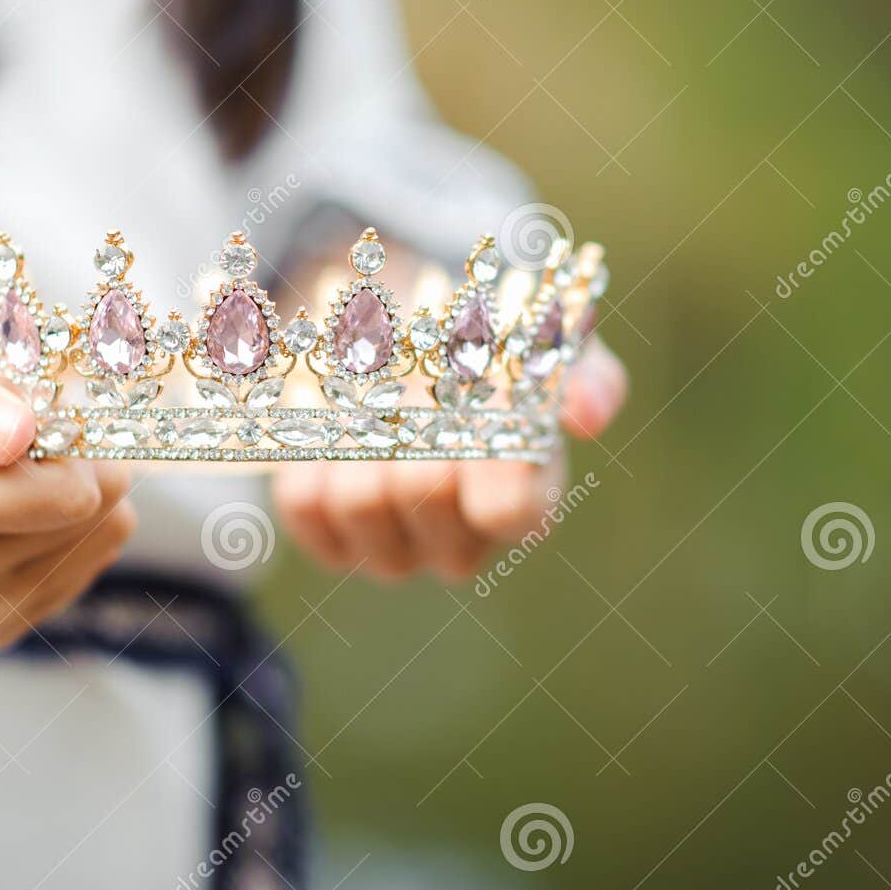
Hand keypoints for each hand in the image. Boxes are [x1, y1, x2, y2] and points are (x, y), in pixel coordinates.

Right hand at [0, 333, 134, 648]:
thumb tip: (18, 432)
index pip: (65, 492)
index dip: (69, 436)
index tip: (29, 406)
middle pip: (90, 514)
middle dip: (79, 458)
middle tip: (26, 428)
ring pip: (100, 535)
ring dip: (79, 487)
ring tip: (17, 463)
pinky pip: (88, 564)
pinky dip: (74, 525)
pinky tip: (24, 501)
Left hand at [273, 339, 626, 581]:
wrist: (395, 337)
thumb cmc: (482, 345)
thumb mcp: (539, 341)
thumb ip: (575, 369)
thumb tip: (586, 415)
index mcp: (525, 502)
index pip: (511, 510)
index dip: (486, 450)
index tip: (472, 386)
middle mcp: (459, 543)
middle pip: (426, 496)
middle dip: (411, 422)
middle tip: (408, 367)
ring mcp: (393, 551)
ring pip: (360, 502)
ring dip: (356, 431)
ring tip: (366, 385)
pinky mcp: (329, 541)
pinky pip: (305, 504)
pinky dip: (309, 447)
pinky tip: (329, 415)